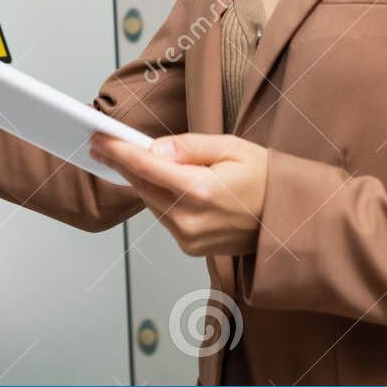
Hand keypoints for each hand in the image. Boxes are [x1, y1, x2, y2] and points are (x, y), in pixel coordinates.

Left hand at [89, 132, 268, 256]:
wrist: (288, 219)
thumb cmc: (265, 178)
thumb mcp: (231, 148)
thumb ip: (189, 147)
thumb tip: (155, 148)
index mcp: (200, 191)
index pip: (146, 167)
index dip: (118, 152)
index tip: (98, 139)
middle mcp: (190, 220)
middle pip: (142, 186)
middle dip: (121, 163)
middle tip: (101, 144)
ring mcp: (189, 238)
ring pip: (150, 202)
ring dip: (140, 180)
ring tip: (127, 157)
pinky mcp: (190, 247)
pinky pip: (163, 216)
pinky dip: (158, 197)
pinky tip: (158, 182)